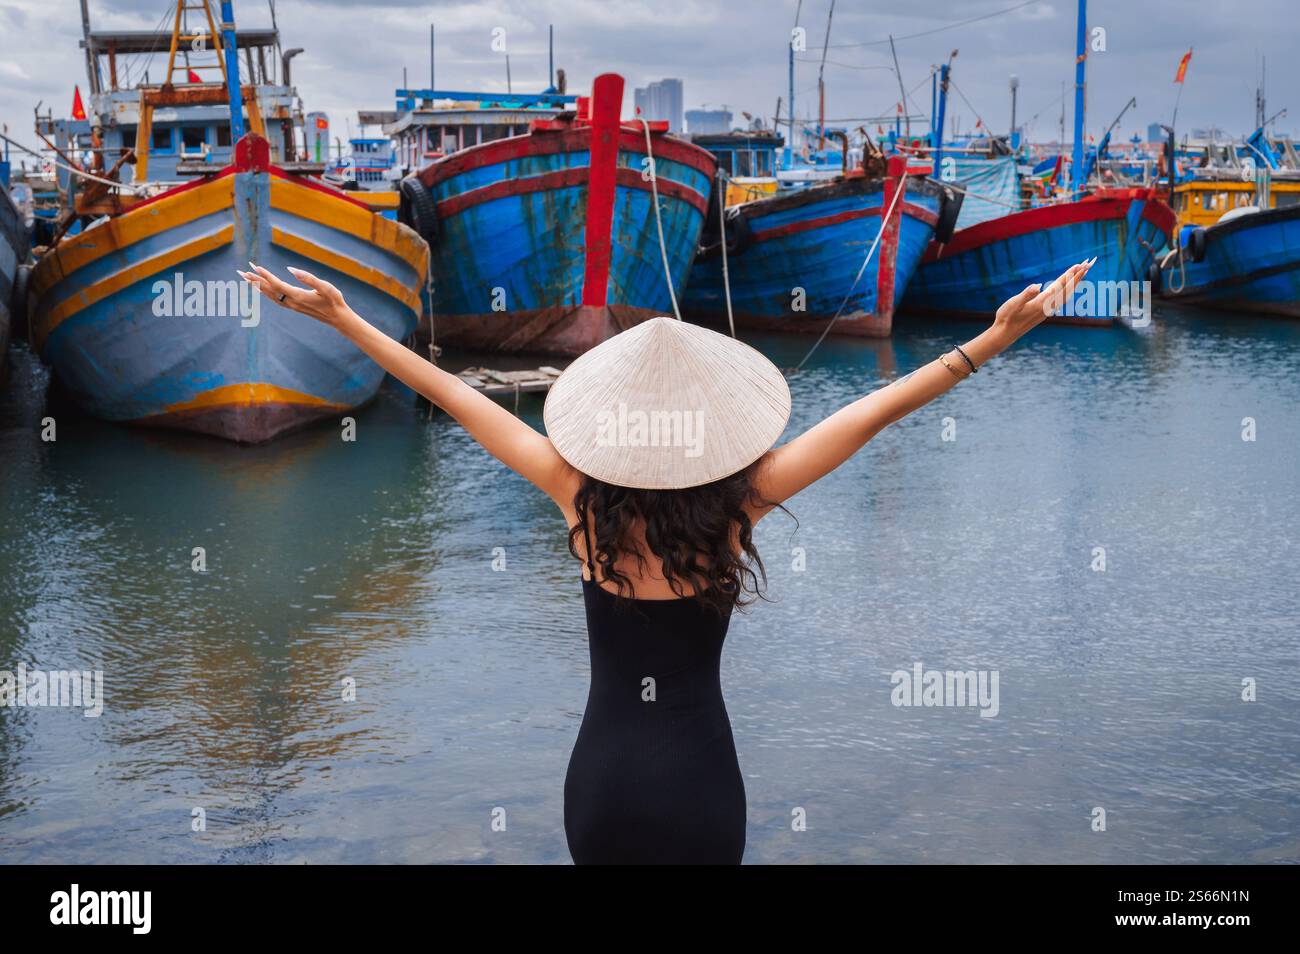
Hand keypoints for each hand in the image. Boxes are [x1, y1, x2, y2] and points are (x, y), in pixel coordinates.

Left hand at [237, 264, 351, 327]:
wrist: (338, 318)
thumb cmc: (334, 301)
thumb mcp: (326, 287)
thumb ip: (308, 278)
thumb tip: (291, 269)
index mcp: (298, 296)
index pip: (278, 285)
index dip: (266, 276)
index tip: (255, 266)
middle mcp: (292, 302)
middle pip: (269, 290)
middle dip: (255, 280)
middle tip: (241, 271)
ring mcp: (291, 306)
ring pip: (270, 295)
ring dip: (257, 286)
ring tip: (246, 277)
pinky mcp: (293, 306)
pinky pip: (274, 298)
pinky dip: (265, 292)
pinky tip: (260, 287)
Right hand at [992, 257, 1095, 340]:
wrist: (1005, 334)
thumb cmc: (1006, 318)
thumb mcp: (1013, 304)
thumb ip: (1025, 295)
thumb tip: (1037, 286)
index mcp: (1041, 302)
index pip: (1059, 286)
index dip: (1069, 275)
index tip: (1079, 265)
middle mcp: (1047, 307)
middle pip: (1067, 289)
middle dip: (1078, 276)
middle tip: (1089, 264)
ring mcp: (1047, 310)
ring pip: (1066, 295)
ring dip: (1075, 283)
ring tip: (1083, 272)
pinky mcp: (1044, 312)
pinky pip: (1061, 299)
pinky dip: (1068, 290)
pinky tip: (1068, 288)